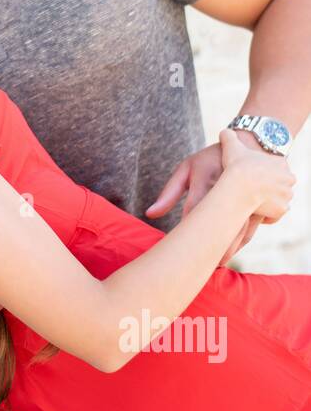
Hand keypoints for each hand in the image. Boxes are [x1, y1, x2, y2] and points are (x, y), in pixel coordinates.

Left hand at [144, 131, 292, 263]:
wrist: (251, 145)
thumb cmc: (210, 160)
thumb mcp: (187, 169)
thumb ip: (169, 192)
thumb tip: (150, 215)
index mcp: (208, 178)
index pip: (194, 210)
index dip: (186, 229)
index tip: (177, 246)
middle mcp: (230, 189)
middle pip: (220, 224)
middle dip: (210, 246)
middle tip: (198, 265)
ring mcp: (249, 198)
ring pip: (238, 231)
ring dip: (227, 249)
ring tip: (213, 264)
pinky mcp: (261, 205)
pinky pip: (250, 230)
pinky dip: (239, 243)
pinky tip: (227, 253)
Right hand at [216, 126, 295, 221]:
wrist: (240, 185)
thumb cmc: (237, 165)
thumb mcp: (232, 146)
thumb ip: (229, 137)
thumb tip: (224, 131)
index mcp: (280, 163)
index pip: (276, 169)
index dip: (263, 174)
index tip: (253, 177)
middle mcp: (288, 179)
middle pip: (280, 185)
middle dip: (269, 189)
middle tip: (253, 191)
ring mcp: (286, 195)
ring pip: (279, 200)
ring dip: (269, 202)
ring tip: (253, 203)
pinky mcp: (281, 209)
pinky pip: (275, 214)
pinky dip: (268, 216)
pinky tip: (256, 213)